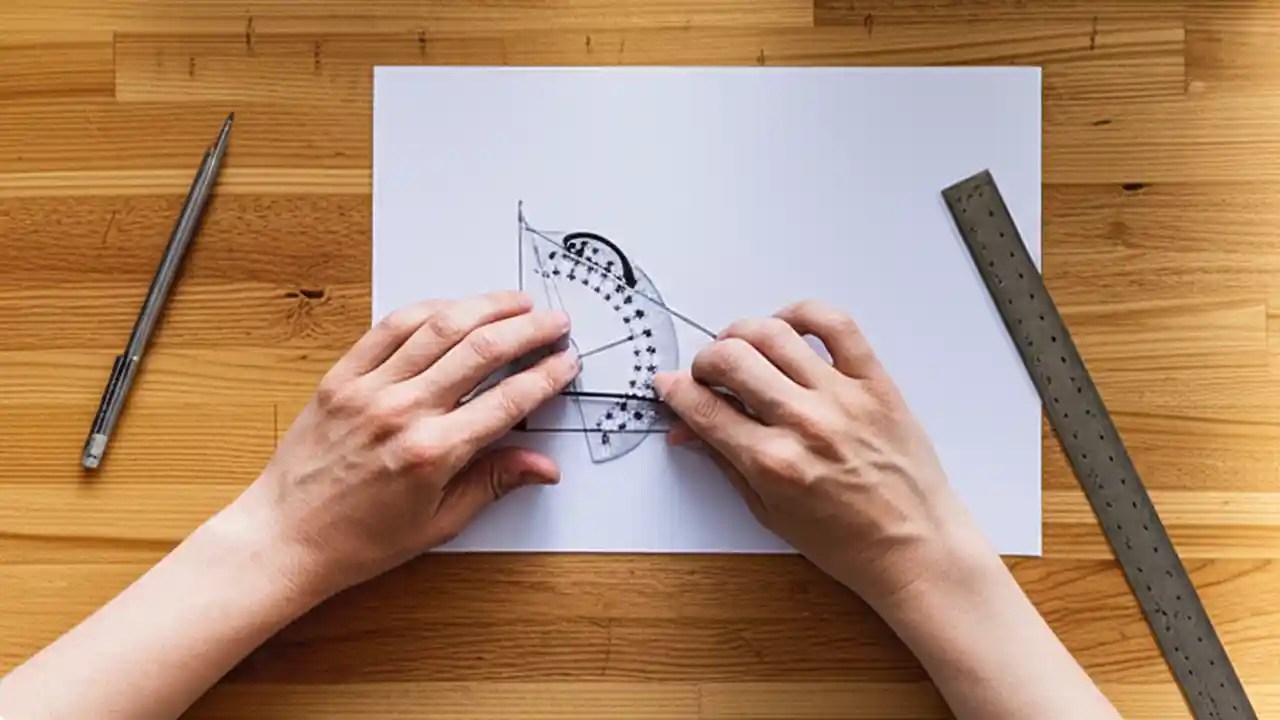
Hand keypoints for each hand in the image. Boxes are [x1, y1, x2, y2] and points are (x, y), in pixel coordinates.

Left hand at [220, 291, 578, 599]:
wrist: (285, 537)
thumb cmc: (359, 541)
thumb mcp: (438, 524)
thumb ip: (493, 483)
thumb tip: (544, 466)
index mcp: (432, 455)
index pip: (507, 401)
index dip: (546, 377)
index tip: (566, 363)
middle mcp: (402, 413)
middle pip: (482, 352)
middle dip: (529, 330)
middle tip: (556, 322)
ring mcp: (368, 390)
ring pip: (440, 327)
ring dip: (486, 307)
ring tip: (517, 302)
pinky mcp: (341, 377)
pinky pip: (391, 328)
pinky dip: (428, 309)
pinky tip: (456, 307)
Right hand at [654, 300, 990, 610]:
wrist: (914, 548)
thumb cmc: (846, 542)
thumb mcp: (769, 512)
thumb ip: (724, 463)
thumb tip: (688, 428)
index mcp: (773, 465)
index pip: (704, 408)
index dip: (675, 391)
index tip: (668, 384)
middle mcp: (805, 424)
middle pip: (731, 360)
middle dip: (704, 361)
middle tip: (706, 373)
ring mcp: (842, 398)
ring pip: (773, 334)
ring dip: (742, 334)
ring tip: (741, 349)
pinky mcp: (875, 383)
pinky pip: (836, 325)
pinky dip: (803, 314)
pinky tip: (787, 328)